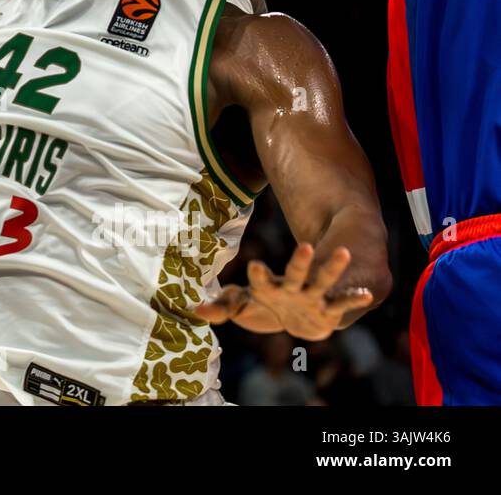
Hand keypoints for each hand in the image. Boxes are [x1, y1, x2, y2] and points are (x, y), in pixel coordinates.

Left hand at [195, 243, 374, 339]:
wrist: (292, 316)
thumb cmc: (263, 304)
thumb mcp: (240, 305)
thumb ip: (221, 307)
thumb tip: (195, 310)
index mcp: (267, 286)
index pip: (261, 279)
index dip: (258, 274)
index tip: (254, 267)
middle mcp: (291, 288)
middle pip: (296, 273)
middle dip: (300, 262)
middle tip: (305, 247)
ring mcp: (311, 297)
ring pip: (323, 281)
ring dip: (333, 268)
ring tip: (345, 252)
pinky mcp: (327, 310)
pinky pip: (342, 304)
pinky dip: (353, 298)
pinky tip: (367, 293)